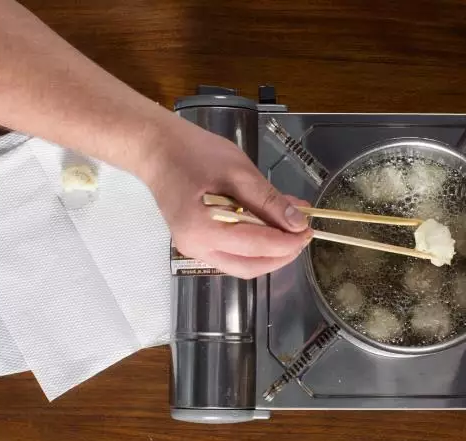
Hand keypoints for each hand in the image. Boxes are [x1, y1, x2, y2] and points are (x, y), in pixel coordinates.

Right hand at [143, 120, 312, 278]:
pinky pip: (232, 254)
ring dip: (270, 252)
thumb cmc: (194, 154)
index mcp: (204, 230)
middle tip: (303, 233)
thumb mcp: (238, 171)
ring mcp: (194, 249)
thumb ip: (269, 200)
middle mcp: (197, 248)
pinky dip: (255, 245)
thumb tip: (297, 224)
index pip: (257, 247)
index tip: (309, 230)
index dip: (288, 242)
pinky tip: (269, 225)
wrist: (156, 148)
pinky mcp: (197, 243)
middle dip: (282, 254)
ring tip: (290, 229)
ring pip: (242, 265)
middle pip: (251, 266)